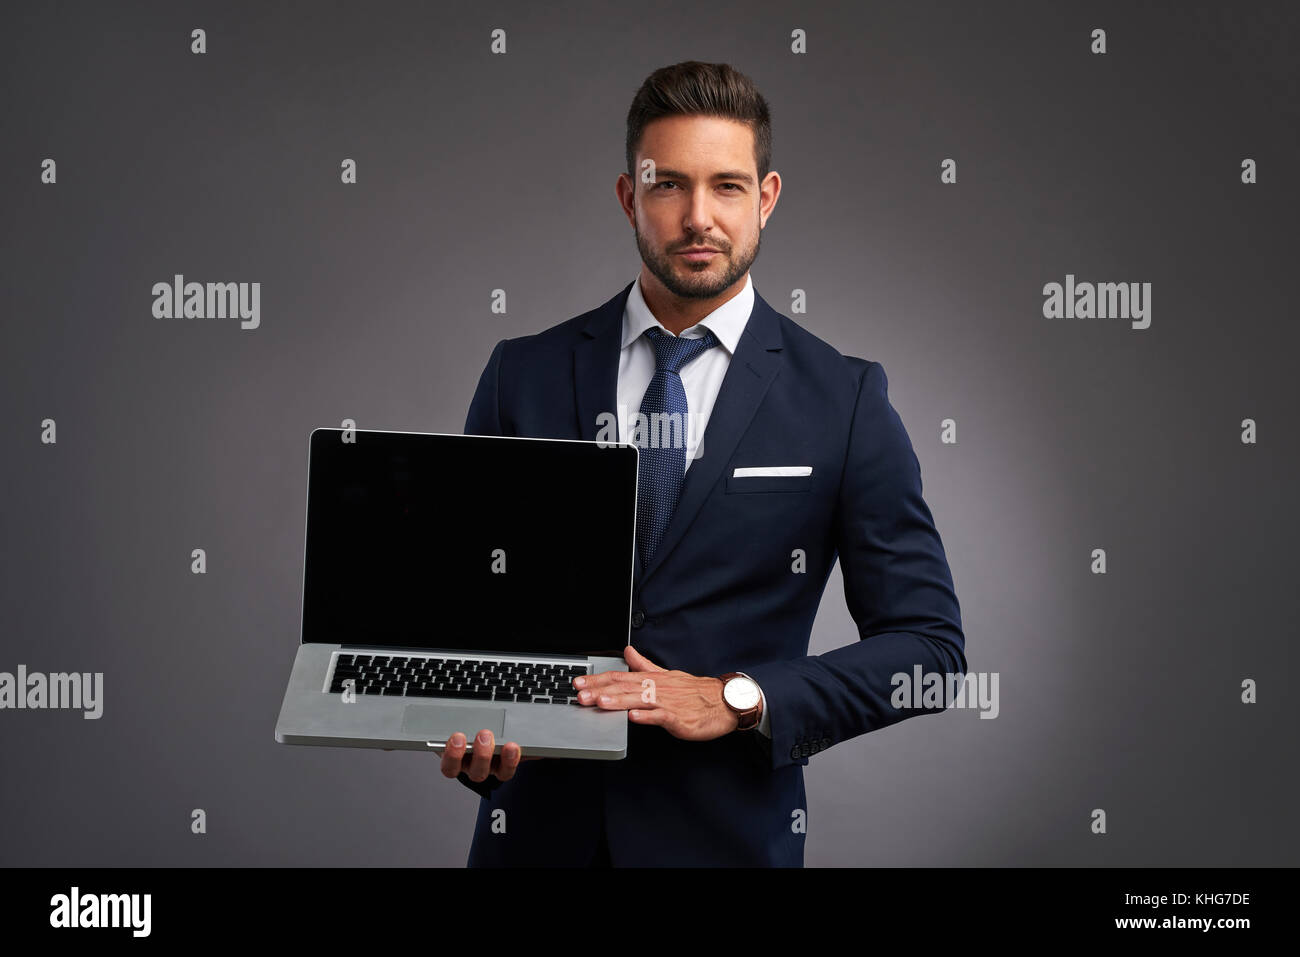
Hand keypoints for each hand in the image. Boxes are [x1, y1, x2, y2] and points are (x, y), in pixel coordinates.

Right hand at [385, 729, 540, 782]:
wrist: (499, 730)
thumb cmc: (466, 727)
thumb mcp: (442, 726)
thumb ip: (419, 730)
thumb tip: (384, 743)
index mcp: (455, 759)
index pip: (448, 768)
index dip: (451, 756)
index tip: (454, 737)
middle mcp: (472, 767)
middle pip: (471, 772)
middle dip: (475, 755)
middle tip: (479, 734)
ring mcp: (491, 767)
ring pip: (491, 773)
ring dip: (491, 756)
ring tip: (492, 736)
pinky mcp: (510, 763)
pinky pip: (510, 769)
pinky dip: (512, 758)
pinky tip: (513, 744)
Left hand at [572, 645, 748, 740]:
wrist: (725, 702)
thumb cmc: (696, 691)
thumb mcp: (667, 675)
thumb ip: (645, 665)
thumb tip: (628, 652)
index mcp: (652, 679)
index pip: (620, 677)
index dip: (598, 679)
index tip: (578, 682)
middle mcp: (657, 689)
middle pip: (624, 687)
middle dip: (600, 690)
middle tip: (579, 694)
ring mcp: (668, 703)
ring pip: (638, 700)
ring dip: (618, 701)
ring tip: (599, 702)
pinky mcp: (679, 719)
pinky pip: (661, 717)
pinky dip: (647, 716)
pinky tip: (633, 717)